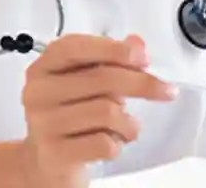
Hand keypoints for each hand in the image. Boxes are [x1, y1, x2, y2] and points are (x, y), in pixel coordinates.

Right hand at [18, 34, 176, 187]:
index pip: (75, 48)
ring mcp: (44, 124)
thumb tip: (137, 45)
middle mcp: (38, 92)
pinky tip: (111, 143)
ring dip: (129, 122)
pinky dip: (118, 144)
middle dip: (142, 84)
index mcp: (44, 67)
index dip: (113, 49)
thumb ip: (113, 59)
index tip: (144, 58)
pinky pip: (104, 143)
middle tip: (166, 91)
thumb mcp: (88, 81)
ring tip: (125, 126)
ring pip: (107, 112)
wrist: (47, 161)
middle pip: (102, 78)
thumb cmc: (72, 114)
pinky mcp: (55, 154)